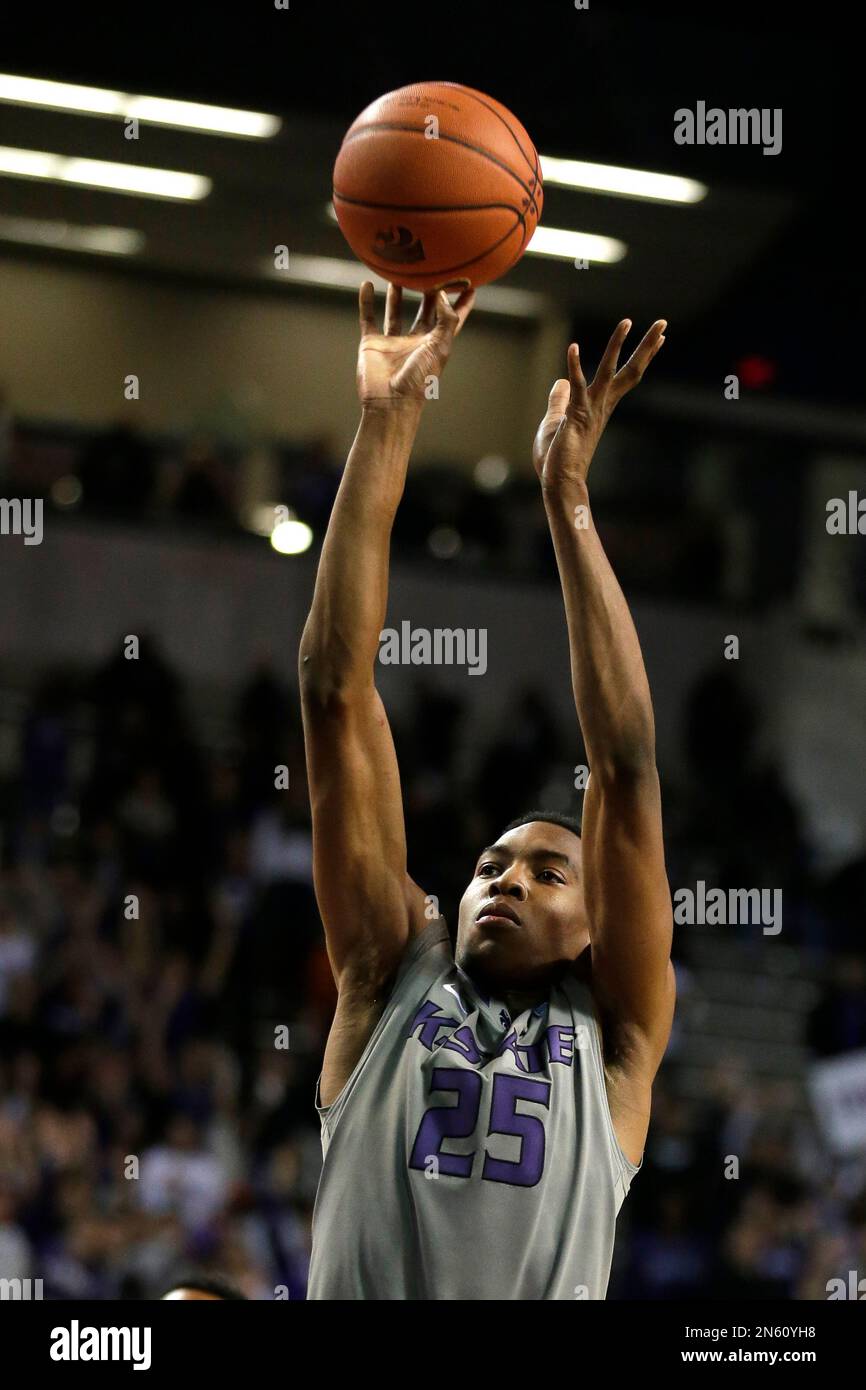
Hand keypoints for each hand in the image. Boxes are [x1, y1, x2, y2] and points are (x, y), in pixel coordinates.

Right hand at [357, 279, 474, 409]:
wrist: (389, 401)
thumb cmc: (419, 380)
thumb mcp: (439, 347)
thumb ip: (445, 319)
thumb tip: (442, 293)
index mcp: (435, 343)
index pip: (452, 318)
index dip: (461, 302)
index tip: (469, 282)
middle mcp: (415, 340)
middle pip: (423, 310)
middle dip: (427, 290)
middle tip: (429, 267)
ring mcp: (393, 341)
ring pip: (395, 310)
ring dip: (396, 293)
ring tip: (397, 272)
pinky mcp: (372, 343)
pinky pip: (368, 318)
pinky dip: (366, 301)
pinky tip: (367, 284)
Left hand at [532, 318, 666, 490]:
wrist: (558, 481)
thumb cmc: (558, 456)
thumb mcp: (557, 420)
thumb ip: (560, 399)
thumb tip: (561, 381)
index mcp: (601, 405)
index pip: (627, 376)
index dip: (643, 356)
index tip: (661, 337)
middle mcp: (602, 404)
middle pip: (631, 370)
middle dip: (646, 346)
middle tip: (663, 322)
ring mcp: (591, 408)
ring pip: (609, 371)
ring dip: (617, 345)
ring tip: (627, 322)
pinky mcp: (575, 414)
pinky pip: (577, 386)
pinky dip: (574, 366)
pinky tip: (572, 347)